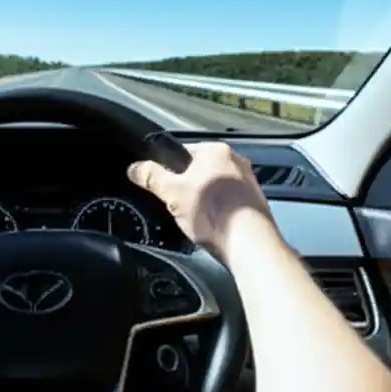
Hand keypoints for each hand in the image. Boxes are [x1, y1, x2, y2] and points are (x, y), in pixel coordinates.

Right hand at [128, 142, 274, 259]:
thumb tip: (133, 168)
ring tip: (198, 219)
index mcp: (215, 150)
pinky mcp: (256, 202)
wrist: (248, 241)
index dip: (169, 171)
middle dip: (189, 187)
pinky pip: (230, 203)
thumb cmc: (210, 211)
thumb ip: (151, 177)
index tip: (164, 189)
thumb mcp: (171, 193)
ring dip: (205, 200)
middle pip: (201, 171)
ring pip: (216, 188)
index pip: (183, 153)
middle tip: (179, 206)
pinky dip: (220, 212)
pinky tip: (214, 226)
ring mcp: (249, 181)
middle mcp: (236, 160)